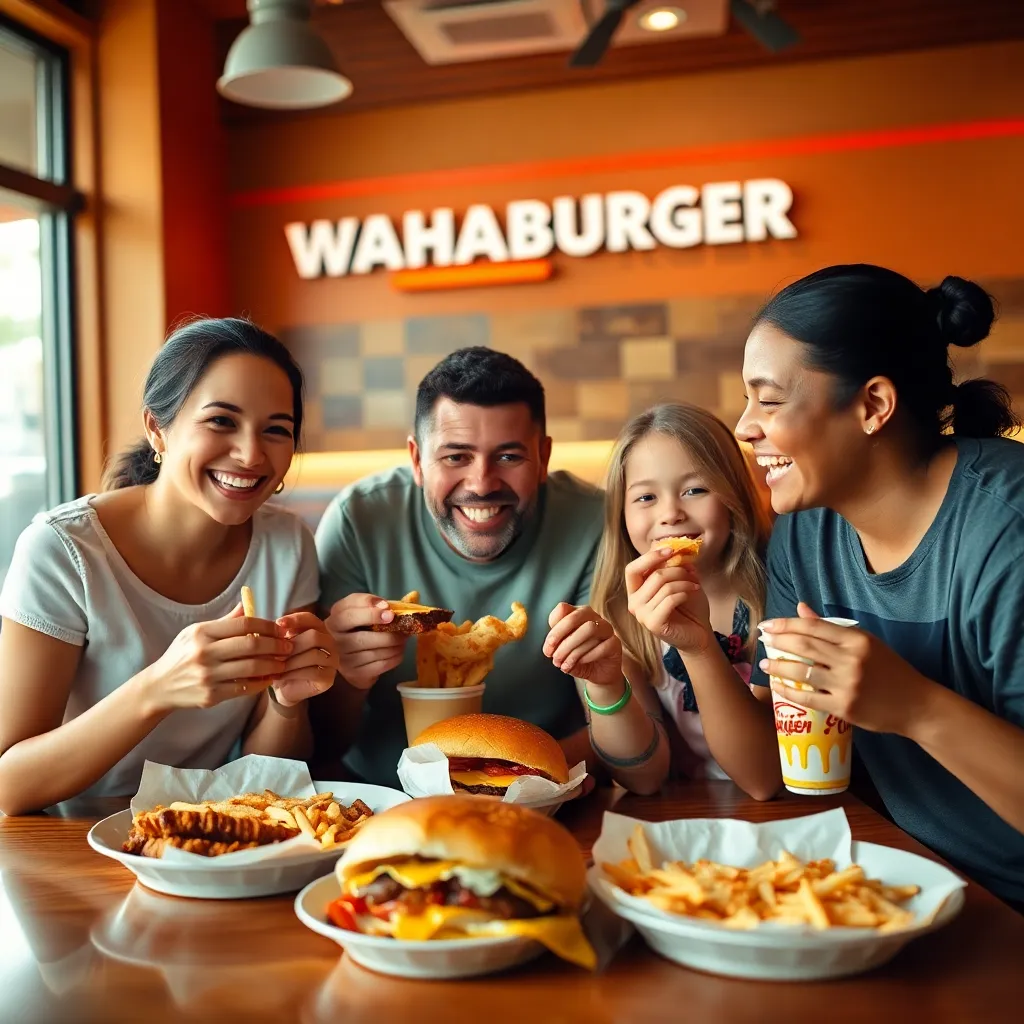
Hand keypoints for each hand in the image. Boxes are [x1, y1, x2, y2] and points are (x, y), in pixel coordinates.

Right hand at [146, 605, 291, 711]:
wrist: (160, 686)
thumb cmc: (183, 655)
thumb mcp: (196, 632)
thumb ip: (224, 621)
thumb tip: (247, 604)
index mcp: (202, 632)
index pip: (244, 624)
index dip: (267, 625)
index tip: (280, 629)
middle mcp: (204, 652)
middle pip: (251, 644)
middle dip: (276, 645)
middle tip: (288, 646)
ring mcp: (207, 675)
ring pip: (251, 667)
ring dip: (273, 664)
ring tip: (283, 662)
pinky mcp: (211, 695)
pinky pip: (244, 687)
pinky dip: (261, 682)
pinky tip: (269, 678)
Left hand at [272, 611, 339, 705]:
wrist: (284, 687)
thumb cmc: (283, 662)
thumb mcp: (280, 644)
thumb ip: (282, 634)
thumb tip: (279, 626)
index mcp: (318, 630)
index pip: (310, 619)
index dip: (295, 620)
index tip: (278, 624)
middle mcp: (330, 643)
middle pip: (314, 636)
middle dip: (291, 645)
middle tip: (275, 654)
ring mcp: (332, 661)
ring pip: (314, 655)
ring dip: (291, 661)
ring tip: (275, 666)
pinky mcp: (328, 678)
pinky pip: (313, 672)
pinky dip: (294, 673)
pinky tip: (281, 675)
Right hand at [326, 593, 407, 690]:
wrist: (351, 655)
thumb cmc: (360, 627)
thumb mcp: (366, 610)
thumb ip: (385, 602)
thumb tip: (413, 595)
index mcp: (335, 619)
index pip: (348, 615)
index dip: (370, 612)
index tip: (390, 612)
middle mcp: (334, 641)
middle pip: (362, 638)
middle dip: (389, 634)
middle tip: (404, 630)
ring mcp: (344, 660)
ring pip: (373, 653)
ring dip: (394, 645)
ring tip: (403, 639)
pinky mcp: (355, 673)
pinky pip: (380, 665)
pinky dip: (394, 657)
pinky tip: (398, 650)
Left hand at [543, 603, 621, 686]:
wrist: (598, 673)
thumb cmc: (578, 657)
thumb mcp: (563, 650)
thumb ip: (555, 643)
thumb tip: (550, 646)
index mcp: (577, 614)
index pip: (563, 610)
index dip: (554, 629)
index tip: (548, 648)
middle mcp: (593, 617)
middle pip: (576, 617)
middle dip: (561, 637)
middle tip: (554, 656)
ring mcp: (606, 629)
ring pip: (590, 629)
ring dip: (573, 649)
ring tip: (564, 664)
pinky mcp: (615, 643)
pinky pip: (602, 646)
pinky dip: (587, 656)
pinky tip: (580, 664)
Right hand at [624, 547, 711, 653]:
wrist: (698, 633)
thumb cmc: (688, 607)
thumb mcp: (681, 580)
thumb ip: (673, 565)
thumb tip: (671, 546)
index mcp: (636, 591)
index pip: (632, 569)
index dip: (649, 557)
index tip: (670, 550)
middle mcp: (634, 603)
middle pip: (653, 575)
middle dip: (676, 570)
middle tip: (691, 572)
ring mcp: (642, 615)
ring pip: (664, 586)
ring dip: (684, 581)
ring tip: (695, 584)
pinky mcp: (653, 624)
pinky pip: (669, 599)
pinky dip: (684, 592)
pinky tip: (693, 592)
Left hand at [759, 603, 931, 733]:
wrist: (917, 705)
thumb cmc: (890, 670)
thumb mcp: (866, 643)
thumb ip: (831, 628)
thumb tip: (801, 607)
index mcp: (857, 640)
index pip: (814, 627)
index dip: (787, 624)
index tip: (768, 624)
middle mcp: (851, 660)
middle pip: (805, 646)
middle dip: (779, 642)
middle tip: (763, 640)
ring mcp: (848, 685)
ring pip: (802, 672)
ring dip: (778, 667)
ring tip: (765, 664)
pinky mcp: (844, 708)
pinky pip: (808, 698)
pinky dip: (788, 691)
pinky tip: (778, 686)